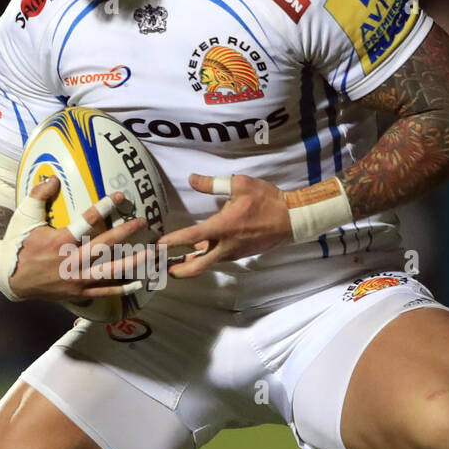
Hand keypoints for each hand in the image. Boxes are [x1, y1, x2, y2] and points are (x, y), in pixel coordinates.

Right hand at [8, 177, 150, 300]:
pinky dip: (122, 289)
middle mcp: (70, 261)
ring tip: (152, 253)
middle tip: (143, 222)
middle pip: (105, 246)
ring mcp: (76, 279)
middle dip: (126, 232)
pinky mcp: (78, 293)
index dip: (105, 207)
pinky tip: (140, 282)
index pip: (87, 221)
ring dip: (133, 262)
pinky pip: (104, 291)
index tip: (120, 196)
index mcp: (59, 241)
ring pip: (110, 270)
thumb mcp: (24, 216)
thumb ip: (39, 195)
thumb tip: (53, 178)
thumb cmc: (18, 243)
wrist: (9, 277)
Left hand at [156, 173, 292, 278]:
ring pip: (206, 262)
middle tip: (161, 268)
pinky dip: (204, 257)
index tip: (157, 246)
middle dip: (178, 270)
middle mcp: (226, 245)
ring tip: (172, 260)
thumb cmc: (267, 200)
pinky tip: (196, 251)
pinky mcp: (239, 254)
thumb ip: (213, 184)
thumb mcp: (240, 185)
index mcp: (224, 227)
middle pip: (197, 266)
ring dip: (190, 263)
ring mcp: (233, 252)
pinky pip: (217, 258)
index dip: (172, 242)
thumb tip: (192, 178)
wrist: (291, 219)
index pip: (192, 237)